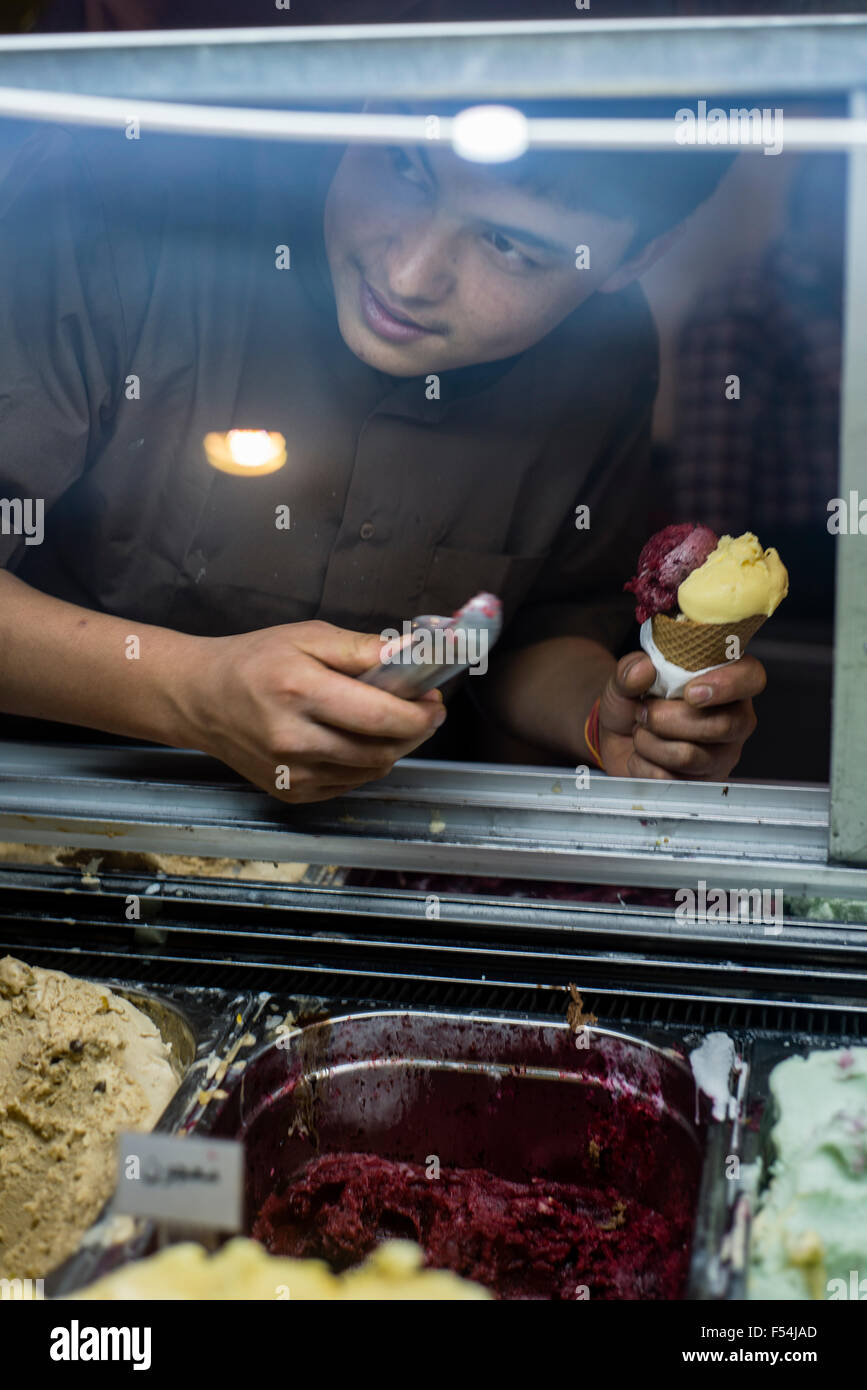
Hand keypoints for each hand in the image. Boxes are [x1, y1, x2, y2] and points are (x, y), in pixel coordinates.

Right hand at [181, 620, 445, 802]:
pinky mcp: (290, 792)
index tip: (434, 700)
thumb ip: (360, 647)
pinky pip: (348, 784)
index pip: (380, 717)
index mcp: (300, 692)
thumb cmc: (255, 661)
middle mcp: (294, 739)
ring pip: (370, 771)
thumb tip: (409, 653)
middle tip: (423, 711)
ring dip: (392, 749)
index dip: (419, 713)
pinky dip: (363, 764)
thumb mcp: (307, 635)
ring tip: (390, 723)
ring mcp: (291, 773)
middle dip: (415, 732)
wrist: (200, 698)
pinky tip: (355, 740)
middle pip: (382, 751)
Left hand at [597, 650, 765, 779]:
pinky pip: (669, 779)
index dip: (726, 685)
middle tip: (644, 711)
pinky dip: (642, 764)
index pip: (751, 678)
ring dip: (649, 742)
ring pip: (689, 756)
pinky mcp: (702, 784)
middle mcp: (734, 719)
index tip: (691, 692)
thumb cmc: (636, 701)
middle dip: (666, 719)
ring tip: (641, 731)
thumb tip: (643, 671)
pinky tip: (642, 754)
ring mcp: (722, 755)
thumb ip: (632, 670)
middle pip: (722, 725)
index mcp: (726, 681)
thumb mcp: (628, 676)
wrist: (617, 736)